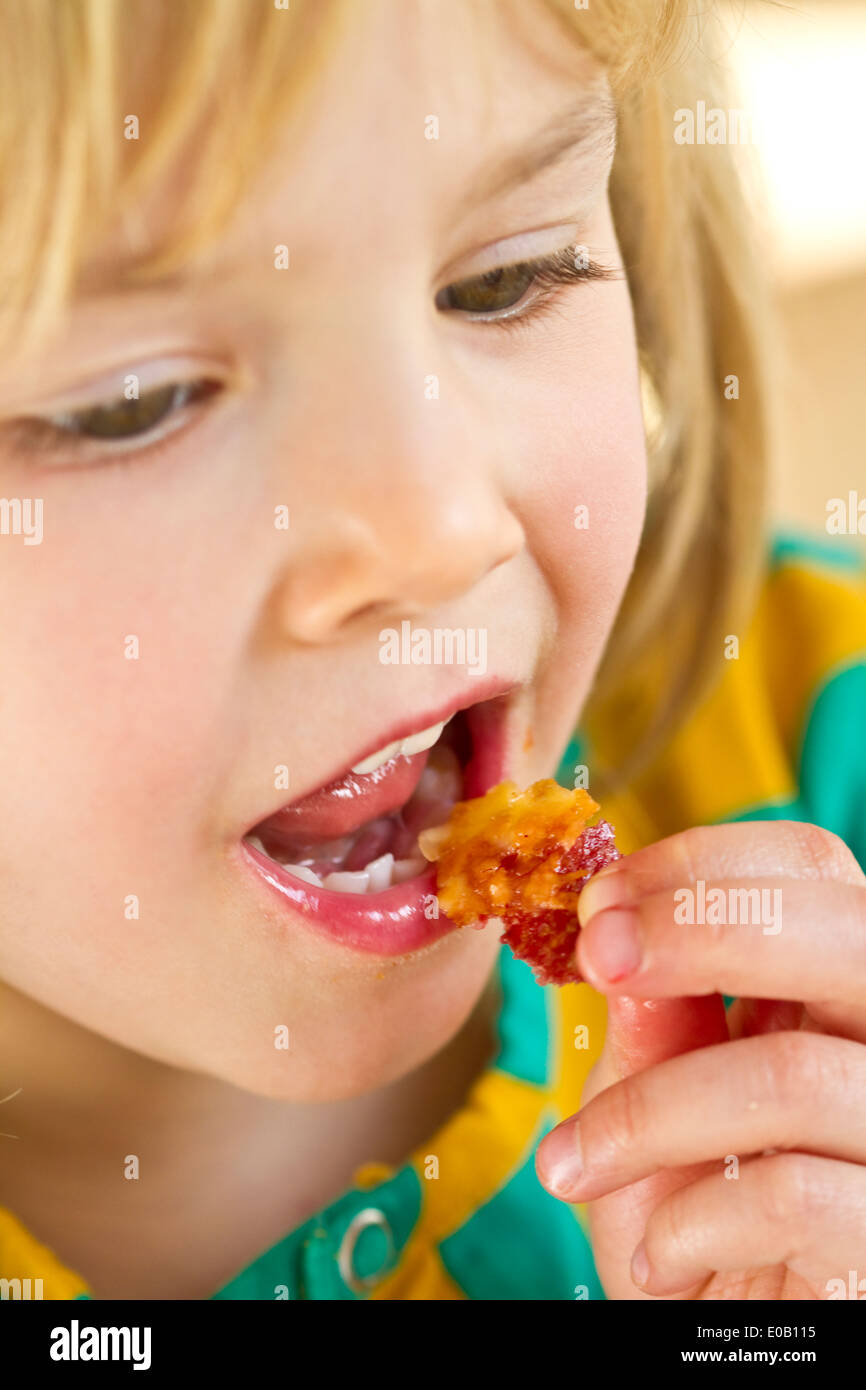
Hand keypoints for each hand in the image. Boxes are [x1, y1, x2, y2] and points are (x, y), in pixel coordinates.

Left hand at [535, 822, 865, 1299]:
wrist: (713, 1330)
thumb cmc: (683, 1201)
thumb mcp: (647, 1096)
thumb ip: (650, 1019)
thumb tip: (625, 941)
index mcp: (831, 982)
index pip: (809, 868)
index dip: (702, 865)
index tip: (598, 905)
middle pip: (839, 930)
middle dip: (699, 929)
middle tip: (597, 958)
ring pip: (787, 1075)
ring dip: (645, 1119)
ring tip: (571, 1166)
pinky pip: (791, 1197)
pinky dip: (688, 1222)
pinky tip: (657, 1254)